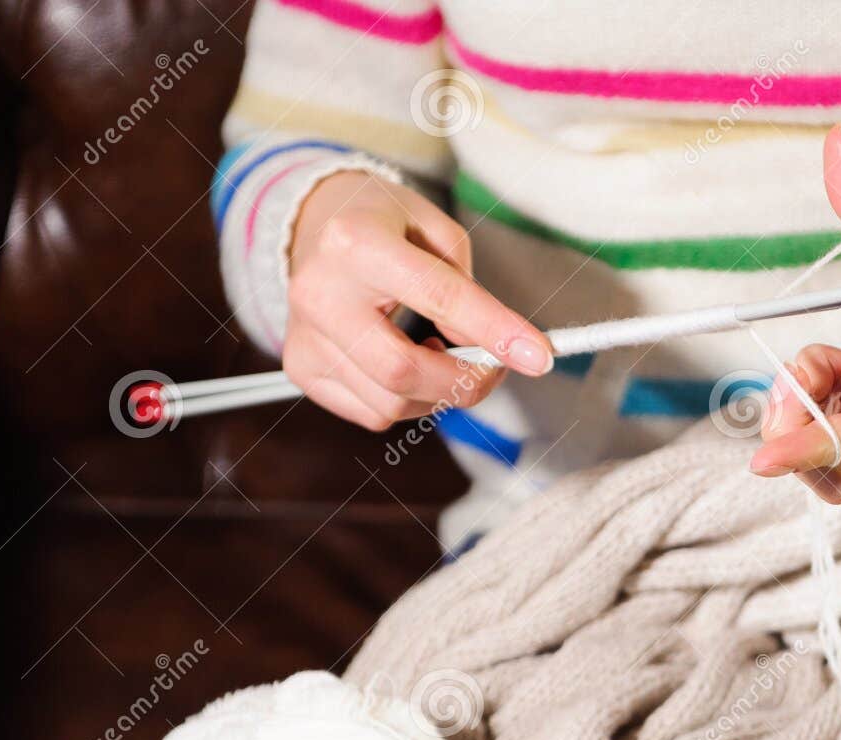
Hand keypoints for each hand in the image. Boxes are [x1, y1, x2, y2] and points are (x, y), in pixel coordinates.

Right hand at [284, 170, 553, 429]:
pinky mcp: (301, 367)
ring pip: (389, 403)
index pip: (438, 298)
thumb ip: (465, 289)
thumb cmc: (385, 224)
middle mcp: (320, 293)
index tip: (539, 357)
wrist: (316, 225)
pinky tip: (404, 361)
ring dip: (435, 392)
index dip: (495, 332)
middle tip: (494, 367)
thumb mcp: (435, 230)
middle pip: (402, 370)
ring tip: (439, 351)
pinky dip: (404, 400)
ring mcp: (304, 336)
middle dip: (464, 382)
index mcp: (355, 242)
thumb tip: (486, 351)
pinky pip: (370, 413)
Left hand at [751, 125, 840, 502]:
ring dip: (804, 421)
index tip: (762, 459)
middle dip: (796, 429)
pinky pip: (829, 453)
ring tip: (829, 368)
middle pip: (837, 473)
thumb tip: (834, 145)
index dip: (810, 446)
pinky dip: (814, 417)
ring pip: (830, 473)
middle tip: (811, 366)